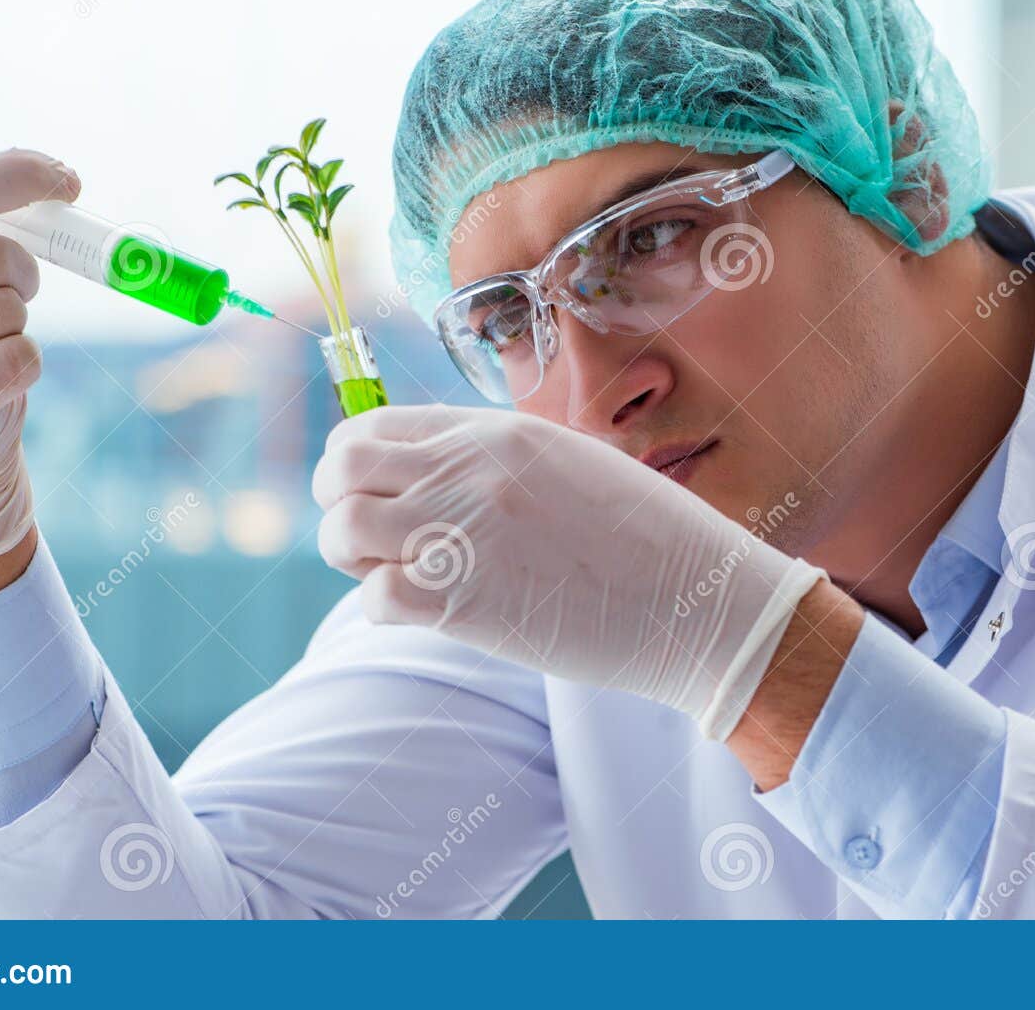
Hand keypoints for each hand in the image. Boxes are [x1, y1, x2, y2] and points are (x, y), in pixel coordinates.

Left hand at [313, 405, 824, 738]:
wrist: (696, 601)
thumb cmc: (643, 536)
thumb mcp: (569, 464)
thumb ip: (495, 459)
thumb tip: (431, 471)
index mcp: (494, 434)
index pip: (372, 426)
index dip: (356, 462)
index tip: (376, 492)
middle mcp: (469, 473)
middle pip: (342, 468)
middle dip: (339, 502)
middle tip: (372, 535)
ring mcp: (466, 534)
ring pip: (344, 530)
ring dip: (353, 556)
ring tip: (395, 571)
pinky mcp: (468, 603)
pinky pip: (376, 596)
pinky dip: (383, 605)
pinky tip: (423, 609)